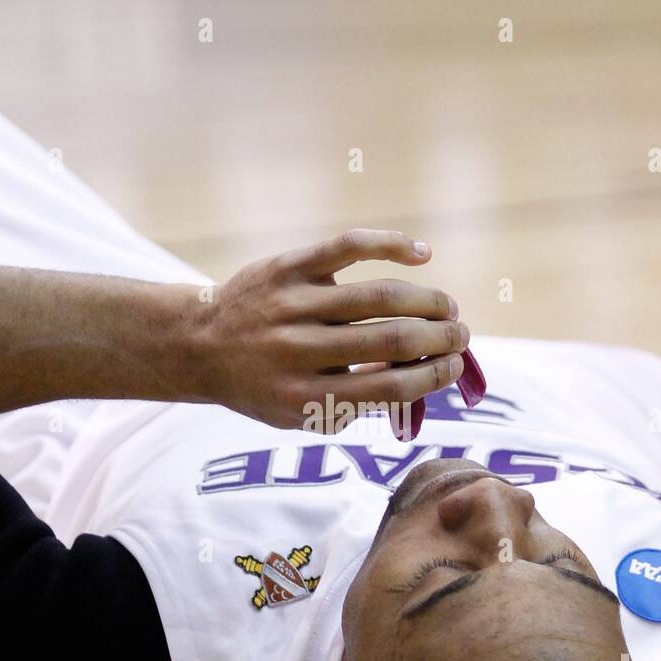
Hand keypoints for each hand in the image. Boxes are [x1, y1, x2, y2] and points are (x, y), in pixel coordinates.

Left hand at [188, 229, 467, 428]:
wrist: (199, 345)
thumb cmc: (265, 385)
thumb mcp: (302, 414)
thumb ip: (357, 402)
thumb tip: (424, 377)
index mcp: (304, 398)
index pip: (389, 386)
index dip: (432, 375)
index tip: (453, 366)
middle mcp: (297, 352)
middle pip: (391, 339)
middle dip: (439, 336)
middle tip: (461, 335)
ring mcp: (293, 305)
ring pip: (378, 296)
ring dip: (427, 300)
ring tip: (448, 307)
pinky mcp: (287, 267)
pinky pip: (348, 247)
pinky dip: (391, 246)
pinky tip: (421, 254)